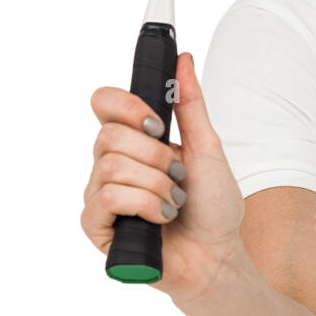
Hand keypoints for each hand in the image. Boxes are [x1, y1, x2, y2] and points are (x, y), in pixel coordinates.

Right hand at [81, 51, 244, 302]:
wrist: (218, 255)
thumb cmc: (213, 206)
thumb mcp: (207, 147)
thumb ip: (190, 104)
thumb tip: (183, 59)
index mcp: (133, 140)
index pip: (103, 103)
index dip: (123, 104)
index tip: (154, 121)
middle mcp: (110, 164)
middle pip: (109, 136)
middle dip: (155, 156)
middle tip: (178, 176)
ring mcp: (100, 195)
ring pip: (110, 167)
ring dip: (156, 185)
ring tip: (173, 202)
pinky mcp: (96, 226)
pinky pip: (107, 198)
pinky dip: (144, 205)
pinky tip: (161, 218)